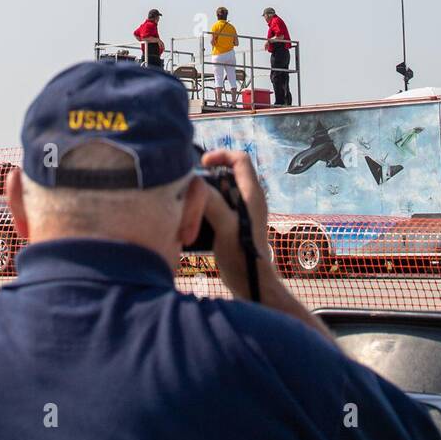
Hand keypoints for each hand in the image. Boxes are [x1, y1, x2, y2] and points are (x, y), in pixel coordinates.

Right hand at [199, 149, 334, 341]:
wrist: (252, 285)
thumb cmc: (243, 257)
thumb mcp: (226, 227)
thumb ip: (212, 203)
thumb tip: (195, 183)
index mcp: (252, 195)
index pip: (240, 159)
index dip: (221, 155)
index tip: (202, 163)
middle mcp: (249, 200)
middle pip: (226, 174)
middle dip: (206, 177)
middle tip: (189, 187)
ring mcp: (242, 213)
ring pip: (219, 191)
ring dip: (203, 194)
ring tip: (188, 205)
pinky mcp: (234, 225)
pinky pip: (217, 207)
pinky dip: (204, 208)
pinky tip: (192, 220)